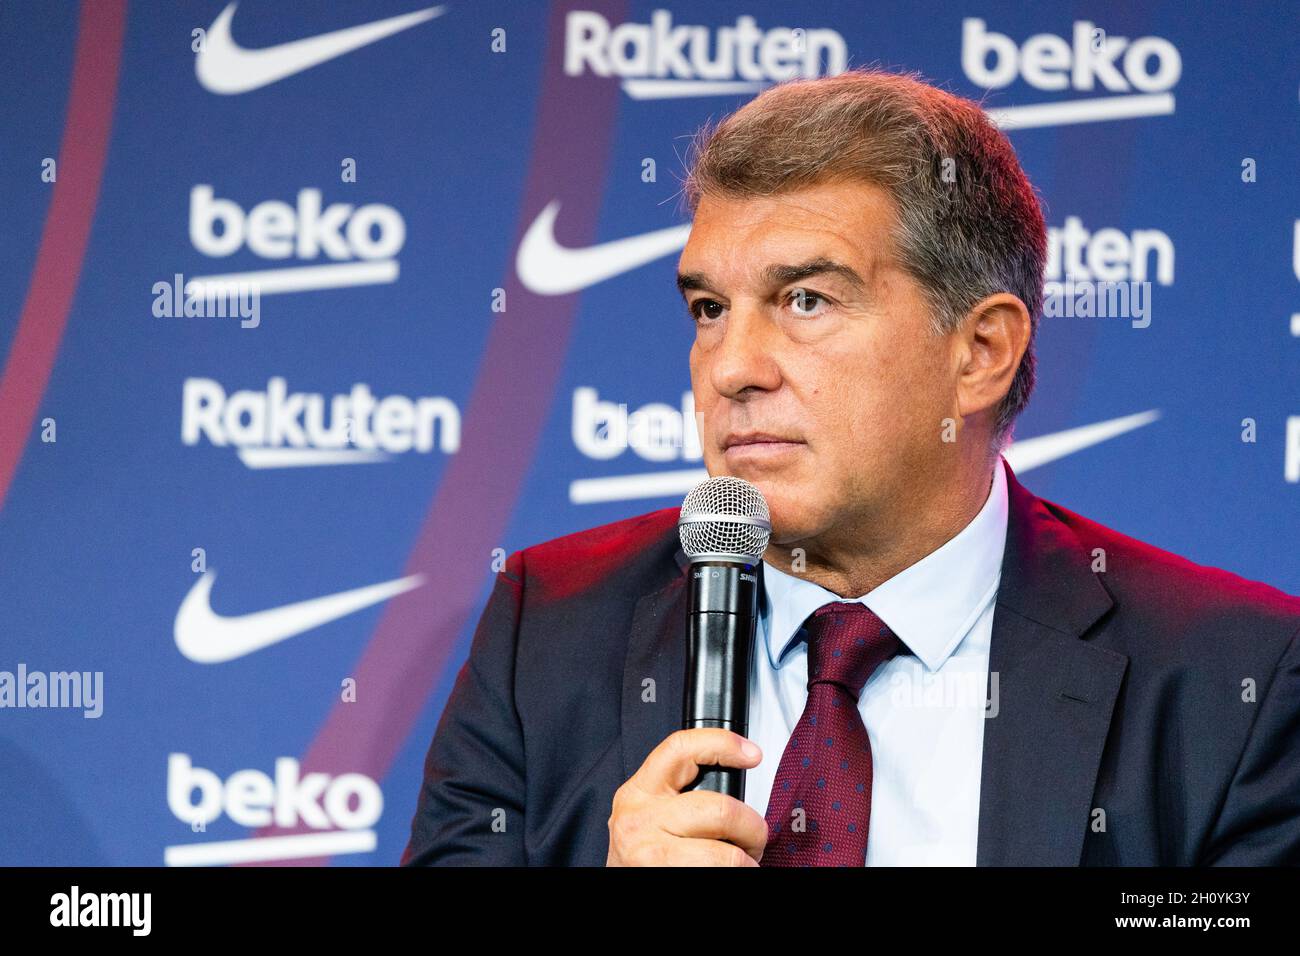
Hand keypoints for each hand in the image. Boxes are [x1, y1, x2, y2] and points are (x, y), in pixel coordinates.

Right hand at [606, 728, 766, 865]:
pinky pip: (717, 872)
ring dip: (746, 861)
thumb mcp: (650, 814)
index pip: (680, 748)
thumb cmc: (643, 856)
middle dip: (752, 828)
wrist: (614, 892)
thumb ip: (681, 796)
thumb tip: (736, 785)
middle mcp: (640, 818)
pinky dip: (735, 875)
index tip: (752, 754)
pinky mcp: (662, 877)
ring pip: (726, 854)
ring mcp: (650, 852)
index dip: (722, 743)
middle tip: (754, 839)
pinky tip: (725, 873)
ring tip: (742, 863)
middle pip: (720, 809)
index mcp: (640, 791)